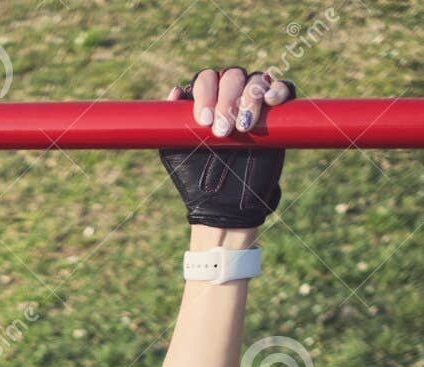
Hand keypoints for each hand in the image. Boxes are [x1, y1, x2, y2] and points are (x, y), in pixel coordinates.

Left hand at [160, 67, 295, 229]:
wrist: (225, 204)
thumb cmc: (197, 179)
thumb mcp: (176, 152)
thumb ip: (170, 124)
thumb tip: (175, 91)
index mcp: (207, 100)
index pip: (207, 79)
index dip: (206, 93)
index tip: (203, 120)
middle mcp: (230, 96)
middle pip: (233, 75)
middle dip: (227, 100)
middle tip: (222, 131)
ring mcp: (254, 103)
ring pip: (256, 80)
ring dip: (250, 98)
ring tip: (243, 128)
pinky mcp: (277, 113)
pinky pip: (283, 88)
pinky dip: (278, 89)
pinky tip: (271, 100)